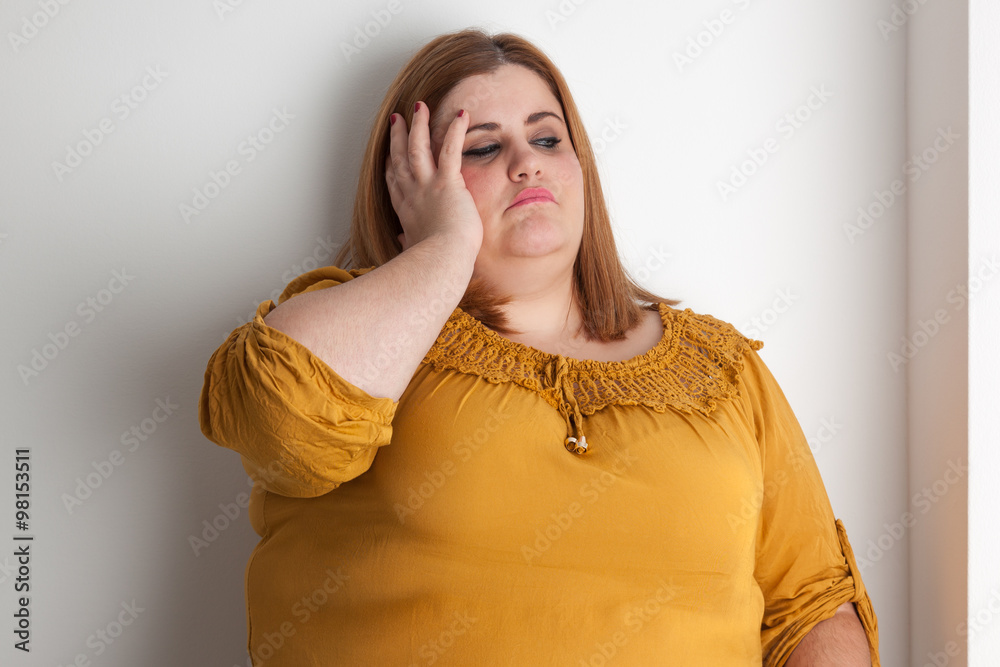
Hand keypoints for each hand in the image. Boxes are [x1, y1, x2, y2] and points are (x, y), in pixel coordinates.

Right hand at [384, 101, 483, 253]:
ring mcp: (427, 187)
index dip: (391, 166)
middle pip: (401, 159)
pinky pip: (450, 150)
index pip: (395, 183)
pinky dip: (455, 131)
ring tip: (420, 107)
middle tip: (397, 119)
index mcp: (406, 213)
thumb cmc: (434, 263)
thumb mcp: (415, 253)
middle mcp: (412, 195)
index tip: (390, 155)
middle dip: (399, 137)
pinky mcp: (447, 184)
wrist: (441, 263)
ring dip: (418, 125)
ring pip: (418, 148)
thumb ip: (409, 244)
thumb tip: (403, 243)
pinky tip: (461, 115)